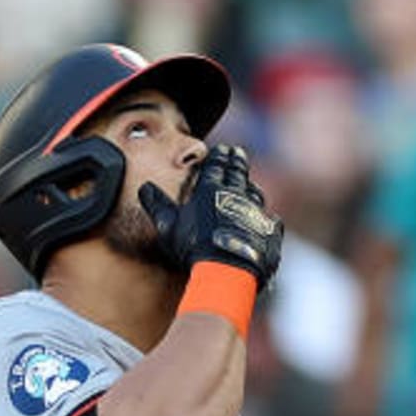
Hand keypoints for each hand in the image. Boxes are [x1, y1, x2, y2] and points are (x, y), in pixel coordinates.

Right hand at [138, 144, 282, 289]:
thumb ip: (157, 205)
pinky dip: (268, 217)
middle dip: (237, 162)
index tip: (223, 148)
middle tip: (238, 153)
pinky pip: (270, 220)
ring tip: (250, 184)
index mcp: (211, 189)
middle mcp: (236, 195)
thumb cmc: (192, 245)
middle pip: (238, 174)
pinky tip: (269, 218)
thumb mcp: (168, 225)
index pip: (217, 165)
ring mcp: (255, 212)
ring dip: (252, 187)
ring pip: (255, 194)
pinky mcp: (268, 231)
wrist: (227, 267)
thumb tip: (144, 187)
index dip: (220, 156)